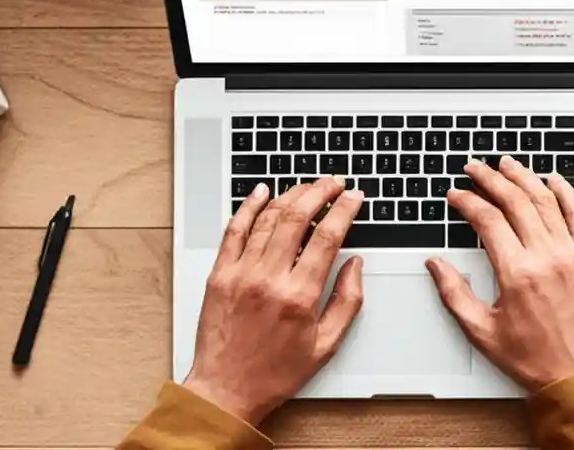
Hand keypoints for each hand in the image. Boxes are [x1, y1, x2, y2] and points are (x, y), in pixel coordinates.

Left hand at [183, 177, 364, 423]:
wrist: (225, 390)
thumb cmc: (274, 373)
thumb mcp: (325, 345)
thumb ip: (347, 301)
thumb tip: (355, 264)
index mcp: (299, 296)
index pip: (327, 237)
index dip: (344, 210)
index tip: (353, 198)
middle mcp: (268, 278)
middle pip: (297, 217)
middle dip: (319, 192)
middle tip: (333, 183)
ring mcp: (240, 273)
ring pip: (268, 218)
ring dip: (290, 195)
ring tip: (307, 186)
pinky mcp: (219, 275)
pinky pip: (234, 230)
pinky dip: (248, 206)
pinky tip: (261, 192)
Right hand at [426, 156, 573, 389]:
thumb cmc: (532, 357)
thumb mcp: (480, 331)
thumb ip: (453, 293)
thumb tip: (435, 264)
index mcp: (517, 273)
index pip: (487, 220)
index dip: (467, 201)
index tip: (456, 195)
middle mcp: (546, 257)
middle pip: (515, 202)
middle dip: (491, 179)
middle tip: (475, 168)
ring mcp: (571, 255)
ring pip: (546, 201)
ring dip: (524, 177)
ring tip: (507, 164)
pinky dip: (566, 193)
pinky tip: (553, 180)